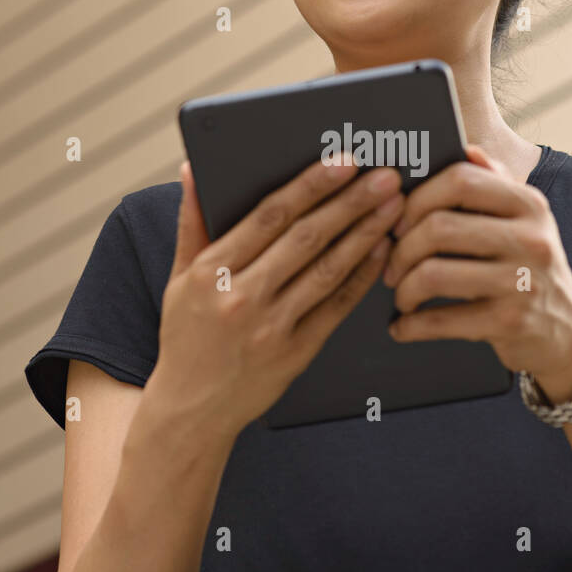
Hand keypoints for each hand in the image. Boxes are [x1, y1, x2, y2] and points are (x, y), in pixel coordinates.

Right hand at [153, 155, 405, 444]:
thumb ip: (192, 221)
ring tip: (393, 205)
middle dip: (350, 202)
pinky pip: (336, 307)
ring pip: (327, 270)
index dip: (310, 186)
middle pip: (306, 239)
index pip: (268, 216)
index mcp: (211, 271)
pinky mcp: (296, 353)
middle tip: (385, 176)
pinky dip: (361, 276)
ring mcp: (272, 328)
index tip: (342, 162)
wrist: (191, 409)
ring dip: (365, 233)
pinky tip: (381, 250)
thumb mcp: (178, 277)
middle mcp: (242, 297)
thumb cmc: (186, 336)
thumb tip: (193, 169)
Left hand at [381, 144, 571, 401]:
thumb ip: (495, 186)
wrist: (570, 335)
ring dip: (403, 289)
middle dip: (401, 249)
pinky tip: (403, 326)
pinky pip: (440, 319)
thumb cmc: (531, 272)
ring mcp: (522, 281)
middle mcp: (530, 238)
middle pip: (438, 227)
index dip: (417, 199)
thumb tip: (467, 150)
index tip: (398, 222)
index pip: (460, 180)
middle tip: (391, 266)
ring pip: (433, 274)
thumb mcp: (525, 224)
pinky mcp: (510, 322)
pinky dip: (411, 325)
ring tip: (401, 296)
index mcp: (529, 204)